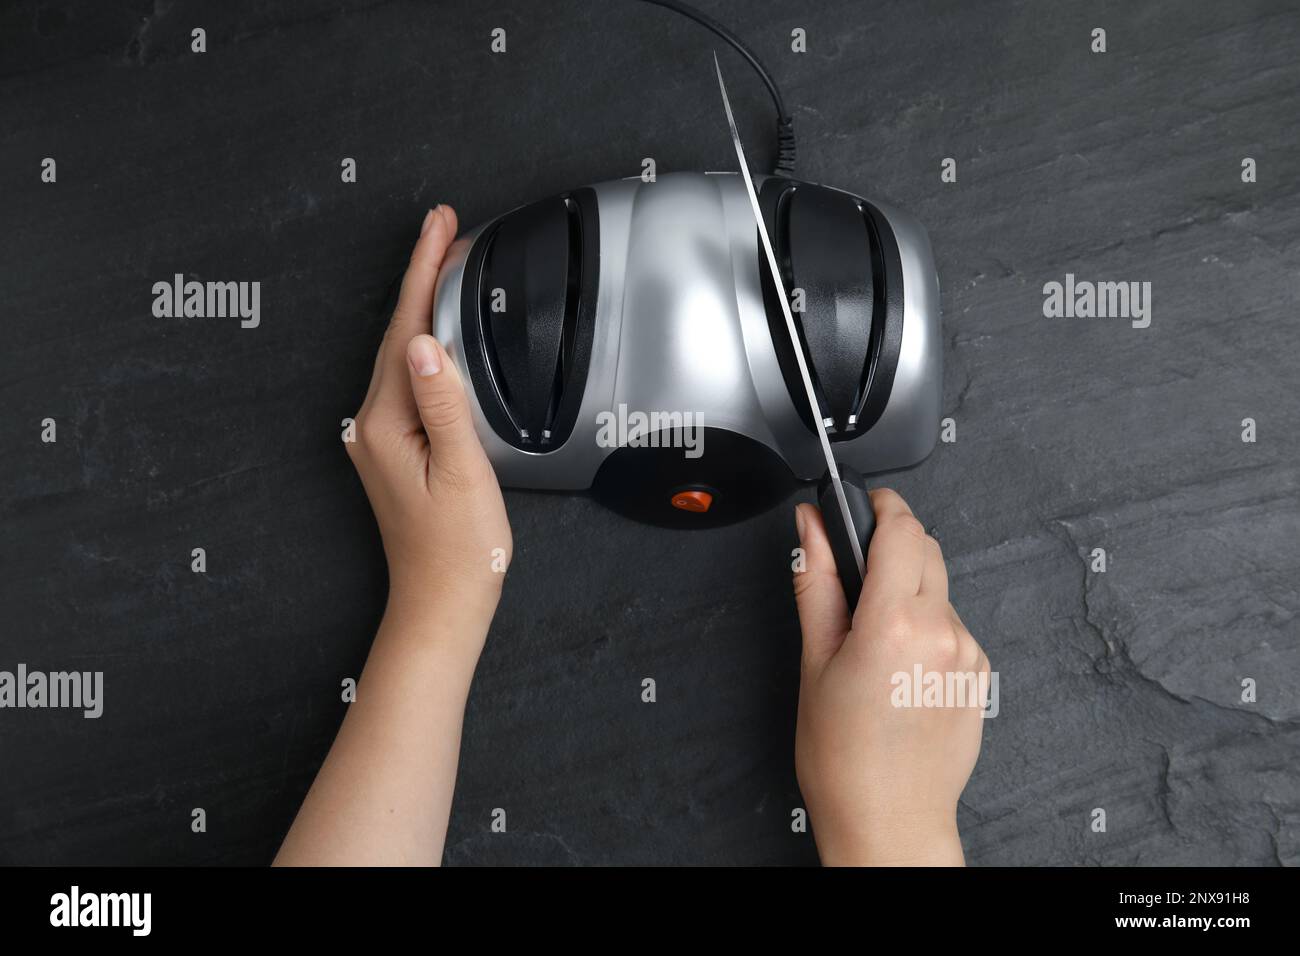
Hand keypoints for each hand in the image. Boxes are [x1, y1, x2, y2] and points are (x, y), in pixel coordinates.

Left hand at [347, 205, 511, 640]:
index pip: (406, 330)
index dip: (422, 272)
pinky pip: (407, 382)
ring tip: (445, 268)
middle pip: (398, 335)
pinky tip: (440, 339)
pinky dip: (425, 348)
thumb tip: (426, 343)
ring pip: (402, 357)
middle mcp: (371, 426)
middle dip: (420, 278)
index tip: (437, 226)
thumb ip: (445, 403)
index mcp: (386, 423)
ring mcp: (379, 439)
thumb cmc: (460, 549)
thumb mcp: (462, 471)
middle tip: (445, 230)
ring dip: (423, 309)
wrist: (442, 603)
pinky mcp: (393, 451)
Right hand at [792, 489, 988, 865]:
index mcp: (894, 623)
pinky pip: (953, 623)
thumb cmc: (844, 757)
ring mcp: (968, 651)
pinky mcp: (980, 671)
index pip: (901, 528)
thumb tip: (811, 528)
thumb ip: (816, 582)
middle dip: (892, 544)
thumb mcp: (814, 662)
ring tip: (874, 641)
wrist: (889, 820)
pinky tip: (900, 665)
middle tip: (855, 577)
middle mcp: (942, 631)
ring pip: (939, 587)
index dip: (880, 505)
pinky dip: (927, 625)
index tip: (864, 504)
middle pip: (926, 547)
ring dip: (909, 589)